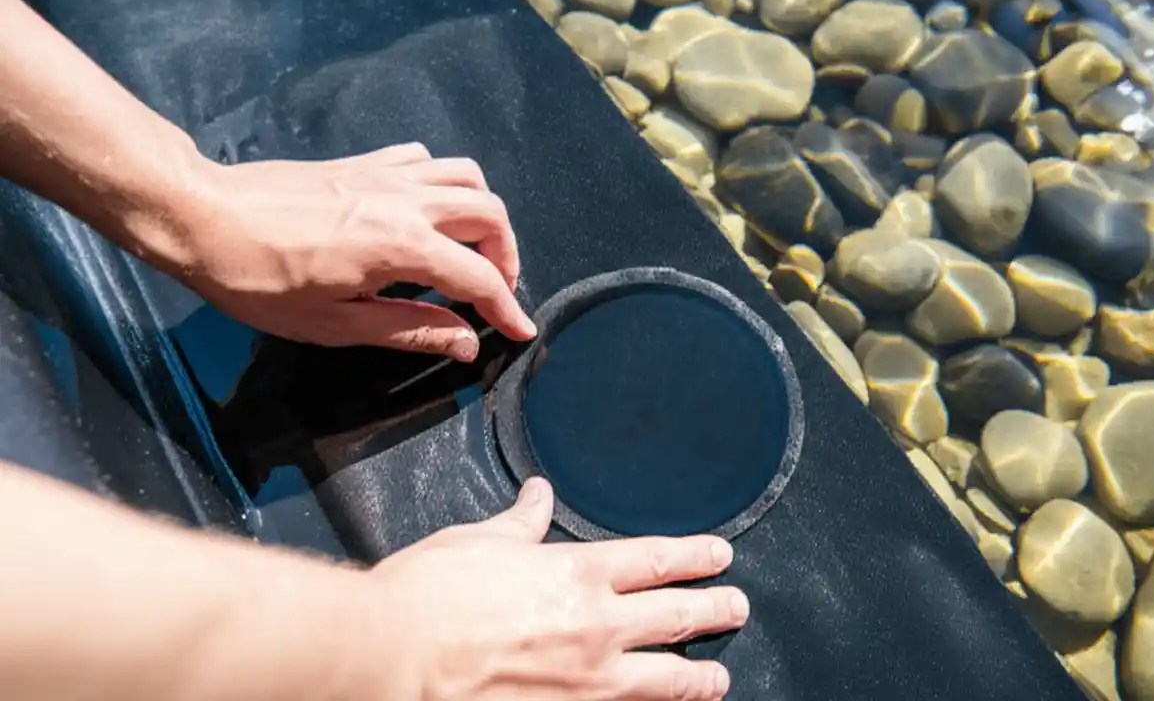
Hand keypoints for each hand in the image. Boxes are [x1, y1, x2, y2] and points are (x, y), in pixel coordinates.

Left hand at [158, 142, 535, 359]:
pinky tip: (427, 215)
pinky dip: (445, 186)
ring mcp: (386, 174)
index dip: (506, 308)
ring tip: (469, 252)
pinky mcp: (364, 162)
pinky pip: (426, 161)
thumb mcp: (336, 324)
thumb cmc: (260, 281)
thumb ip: (410, 330)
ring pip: (467, 177)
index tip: (520, 331)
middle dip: (505, 257)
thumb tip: (465, 342)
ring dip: (483, 215)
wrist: (204, 216)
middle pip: (490, 215)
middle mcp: (406, 201)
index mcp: (402, 245)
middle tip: (492, 293)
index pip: (479, 277)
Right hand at [372, 478, 748, 700]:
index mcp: (576, 573)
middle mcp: (596, 627)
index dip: (695, 557)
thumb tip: (539, 495)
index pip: (655, 560)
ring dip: (698, 678)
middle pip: (677, 616)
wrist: (391, 656)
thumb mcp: (478, 542)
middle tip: (737, 607)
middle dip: (715, 610)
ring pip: (666, 680)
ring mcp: (587, 683)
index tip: (719, 556)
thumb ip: (520, 523)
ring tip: (718, 679)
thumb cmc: (427, 595)